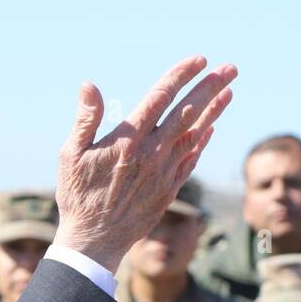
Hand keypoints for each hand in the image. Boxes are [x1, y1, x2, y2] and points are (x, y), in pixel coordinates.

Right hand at [53, 56, 236, 271]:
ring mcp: (164, 173)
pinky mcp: (169, 190)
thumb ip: (85, 119)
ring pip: (195, 135)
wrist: (94, 241)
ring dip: (214, 111)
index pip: (160, 98)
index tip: (198, 59)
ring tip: (230, 90)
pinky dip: (203, 141)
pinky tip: (212, 127)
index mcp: (128, 140)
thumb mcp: (70, 155)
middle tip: (230, 68)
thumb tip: (89, 85)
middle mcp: (152, 154)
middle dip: (209, 87)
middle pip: (187, 113)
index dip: (180, 76)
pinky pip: (191, 160)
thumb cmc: (78, 196)